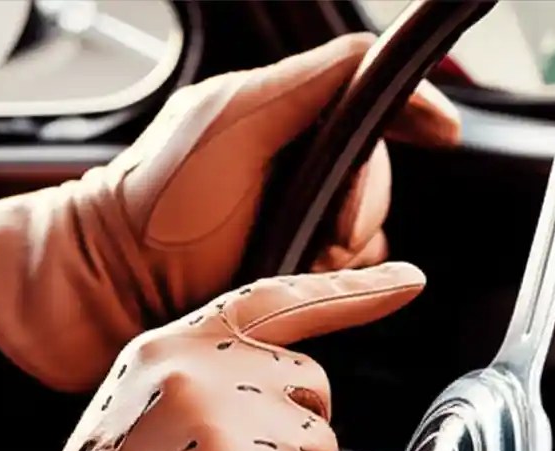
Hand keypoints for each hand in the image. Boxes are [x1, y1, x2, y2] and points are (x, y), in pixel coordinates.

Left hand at [0, 33, 457, 391]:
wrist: (112, 286)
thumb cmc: (157, 202)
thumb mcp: (234, 117)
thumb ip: (309, 81)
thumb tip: (378, 60)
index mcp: (281, 115)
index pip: (370, 97)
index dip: (413, 109)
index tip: (443, 132)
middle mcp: (293, 164)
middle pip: (377, 172)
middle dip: (362, 205)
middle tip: (324, 231)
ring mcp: (293, 220)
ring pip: (370, 228)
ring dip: (347, 250)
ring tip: (296, 259)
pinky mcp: (291, 273)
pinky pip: (350, 273)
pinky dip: (338, 281)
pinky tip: (297, 282)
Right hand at [0, 262, 425, 450]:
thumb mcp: (141, 407)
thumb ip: (208, 378)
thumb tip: (283, 387)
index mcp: (174, 345)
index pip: (279, 300)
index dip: (351, 291)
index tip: (407, 281)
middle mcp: (205, 370)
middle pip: (313, 390)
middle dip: (294, 438)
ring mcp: (232, 422)